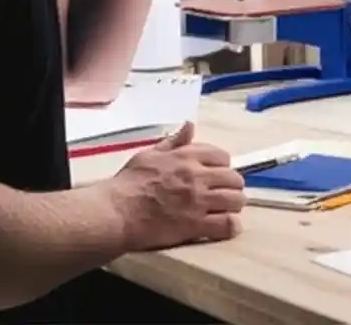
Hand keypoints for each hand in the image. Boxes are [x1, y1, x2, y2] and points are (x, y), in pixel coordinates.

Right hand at [107, 122, 246, 250]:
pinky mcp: (196, 225)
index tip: (217, 174)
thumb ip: (173, 142)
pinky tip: (228, 226)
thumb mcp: (148, 155)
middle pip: (234, 178)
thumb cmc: (127, 184)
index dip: (222, 166)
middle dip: (232, 186)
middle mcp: (197, 177)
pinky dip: (231, 226)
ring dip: (234, 205)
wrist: (115, 213)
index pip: (221, 156)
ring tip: (228, 209)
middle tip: (225, 193)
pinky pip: (227, 224)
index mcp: (186, 157)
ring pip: (235, 200)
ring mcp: (199, 201)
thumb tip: (190, 126)